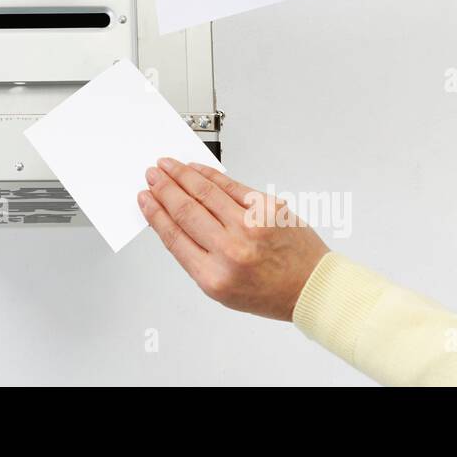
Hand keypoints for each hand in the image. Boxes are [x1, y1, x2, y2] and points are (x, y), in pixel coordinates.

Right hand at [139, 158, 327, 320]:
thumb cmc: (269, 291)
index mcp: (213, 277)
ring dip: (181, 174)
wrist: (311, 284)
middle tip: (152, 175)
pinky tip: (195, 169)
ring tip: (168, 166)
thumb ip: (195, 255)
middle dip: (163, 188)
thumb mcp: (221, 288)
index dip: (154, 213)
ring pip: (204, 191)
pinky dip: (208, 174)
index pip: (173, 236)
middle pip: (185, 210)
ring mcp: (250, 226)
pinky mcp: (267, 208)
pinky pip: (230, 185)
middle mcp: (230, 251)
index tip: (144, 199)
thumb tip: (171, 220)